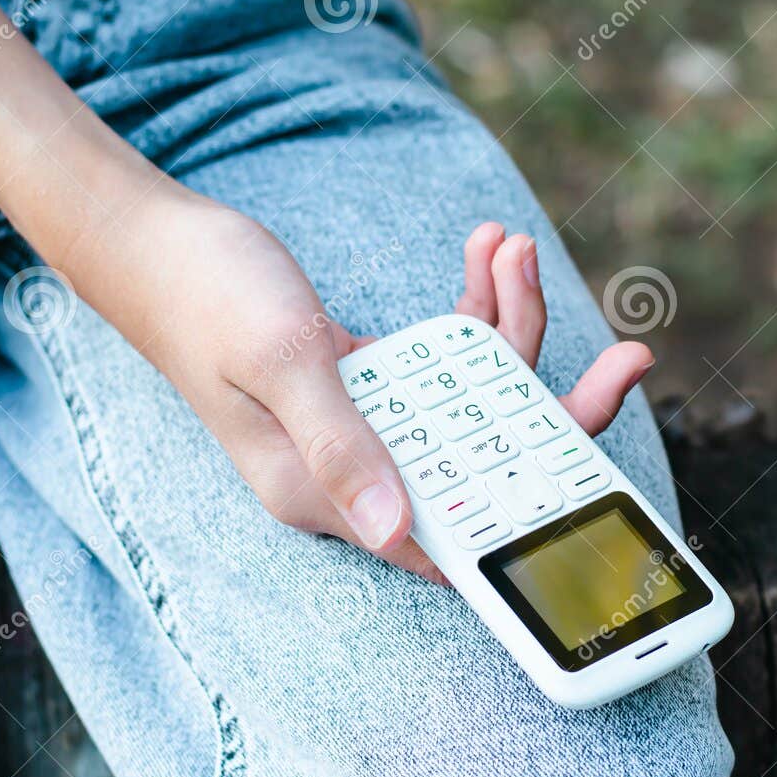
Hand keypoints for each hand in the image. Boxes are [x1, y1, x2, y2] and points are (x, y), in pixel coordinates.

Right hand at [114, 193, 652, 582]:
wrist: (150, 241)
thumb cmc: (205, 293)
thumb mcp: (279, 359)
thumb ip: (340, 441)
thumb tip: (394, 528)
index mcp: (320, 493)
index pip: (448, 535)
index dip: (529, 521)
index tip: (602, 490)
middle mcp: (347, 472)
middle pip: (482, 467)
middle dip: (555, 408)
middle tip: (627, 356)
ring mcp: (360, 427)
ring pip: (471, 400)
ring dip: (509, 326)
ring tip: (515, 249)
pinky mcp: (365, 384)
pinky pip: (441, 361)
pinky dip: (471, 310)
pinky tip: (487, 253)